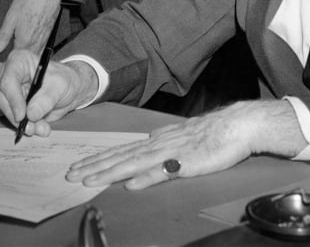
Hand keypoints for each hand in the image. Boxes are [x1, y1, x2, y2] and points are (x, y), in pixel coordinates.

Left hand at [0, 0, 60, 54]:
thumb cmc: (29, 1)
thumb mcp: (10, 18)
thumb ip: (3, 36)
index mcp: (25, 41)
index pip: (15, 58)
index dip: (9, 60)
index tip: (4, 58)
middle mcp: (36, 42)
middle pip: (27, 58)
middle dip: (20, 58)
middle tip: (12, 54)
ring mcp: (45, 38)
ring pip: (36, 53)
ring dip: (29, 54)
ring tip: (21, 48)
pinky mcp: (51, 33)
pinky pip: (43, 46)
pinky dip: (37, 47)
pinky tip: (32, 40)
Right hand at [0, 50, 97, 136]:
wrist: (71, 90)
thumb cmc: (65, 79)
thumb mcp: (60, 85)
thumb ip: (46, 99)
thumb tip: (31, 113)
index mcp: (20, 61)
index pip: (8, 80)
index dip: (13, 99)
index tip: (22, 115)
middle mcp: (11, 75)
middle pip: (4, 99)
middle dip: (18, 116)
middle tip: (31, 127)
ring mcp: (12, 91)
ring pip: (9, 112)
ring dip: (24, 124)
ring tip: (42, 128)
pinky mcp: (15, 105)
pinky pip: (16, 119)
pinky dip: (28, 126)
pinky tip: (40, 127)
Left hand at [65, 100, 305, 189]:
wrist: (240, 125)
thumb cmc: (215, 134)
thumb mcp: (183, 139)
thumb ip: (163, 149)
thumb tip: (142, 157)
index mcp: (159, 140)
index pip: (122, 150)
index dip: (99, 159)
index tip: (78, 166)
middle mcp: (160, 144)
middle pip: (121, 155)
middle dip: (94, 165)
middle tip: (70, 175)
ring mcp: (172, 152)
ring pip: (134, 162)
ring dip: (109, 171)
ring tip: (88, 180)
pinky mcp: (188, 162)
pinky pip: (164, 171)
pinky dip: (145, 177)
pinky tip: (130, 184)